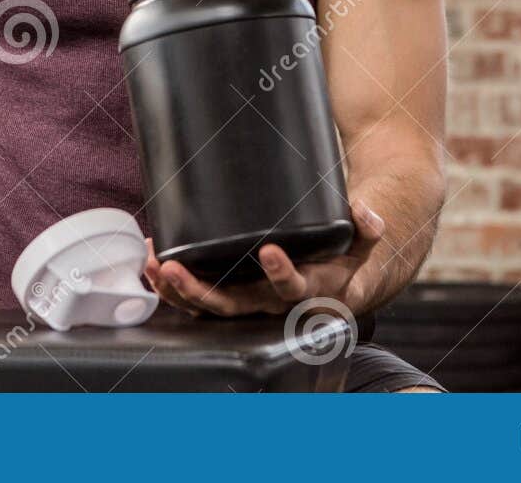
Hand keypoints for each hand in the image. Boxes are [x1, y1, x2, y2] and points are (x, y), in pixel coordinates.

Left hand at [143, 201, 384, 317]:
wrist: (341, 281)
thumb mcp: (365, 242)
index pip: (294, 289)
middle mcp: (274, 303)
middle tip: (174, 267)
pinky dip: (173, 286)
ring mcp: (251, 302)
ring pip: (210, 307)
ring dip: (178, 290)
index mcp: (310, 291)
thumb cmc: (348, 258)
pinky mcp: (234, 294)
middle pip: (234, 306)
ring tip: (154, 262)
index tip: (269, 252)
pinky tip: (152, 263)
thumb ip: (369, 227)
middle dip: (201, 291)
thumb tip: (365, 213)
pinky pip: (200, 299)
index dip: (281, 275)